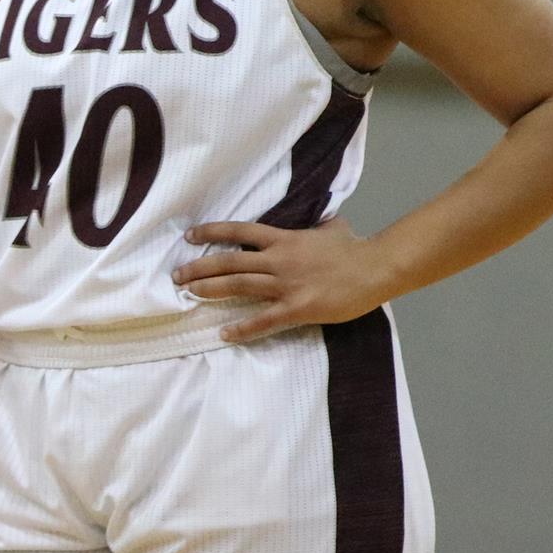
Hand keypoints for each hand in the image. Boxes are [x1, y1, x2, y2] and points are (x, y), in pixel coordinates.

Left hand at [173, 217, 396, 342]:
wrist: (375, 268)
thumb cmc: (355, 249)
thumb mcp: (331, 228)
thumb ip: (317, 225)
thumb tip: (322, 220)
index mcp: (284, 239)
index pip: (239, 231)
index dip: (212, 232)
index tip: (190, 236)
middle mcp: (278, 259)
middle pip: (230, 262)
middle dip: (200, 268)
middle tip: (177, 276)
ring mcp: (286, 284)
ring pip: (239, 285)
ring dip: (210, 290)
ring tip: (188, 294)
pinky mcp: (297, 308)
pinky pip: (263, 320)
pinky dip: (242, 327)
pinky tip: (224, 333)